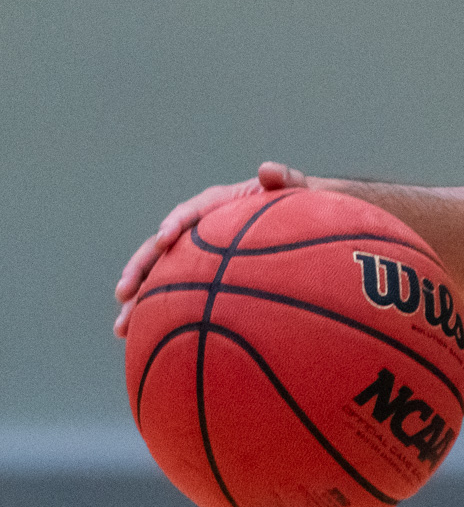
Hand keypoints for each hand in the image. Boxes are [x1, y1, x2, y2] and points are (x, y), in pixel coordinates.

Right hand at [113, 161, 308, 337]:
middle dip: (139, 269)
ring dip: (137, 300)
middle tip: (124, 292)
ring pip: (157, 275)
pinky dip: (155, 312)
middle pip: (159, 248)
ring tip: (121, 327)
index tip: (164, 239)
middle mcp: (197, 229)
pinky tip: (139, 337)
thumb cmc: (296, 205)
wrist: (300, 227)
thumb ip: (285, 179)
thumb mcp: (295, 189)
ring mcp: (193, 254)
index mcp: (217, 204)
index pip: (191, 211)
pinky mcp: (195, 275)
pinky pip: (171, 292)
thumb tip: (268, 169)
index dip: (175, 223)